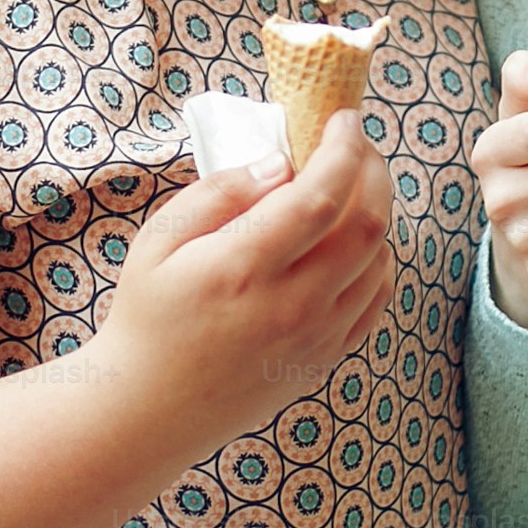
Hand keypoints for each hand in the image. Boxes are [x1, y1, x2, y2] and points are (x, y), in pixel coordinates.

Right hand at [95, 114, 396, 446]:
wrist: (150, 408)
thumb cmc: (148, 315)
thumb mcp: (158, 242)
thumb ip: (218, 195)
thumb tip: (279, 164)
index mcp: (244, 267)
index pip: (320, 196)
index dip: (344, 149)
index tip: (344, 120)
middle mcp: (291, 304)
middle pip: (367, 224)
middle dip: (373, 171)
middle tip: (357, 146)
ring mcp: (315, 337)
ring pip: (379, 260)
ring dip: (377, 212)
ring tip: (352, 186)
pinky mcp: (325, 359)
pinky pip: (376, 299)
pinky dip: (377, 258)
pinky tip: (353, 238)